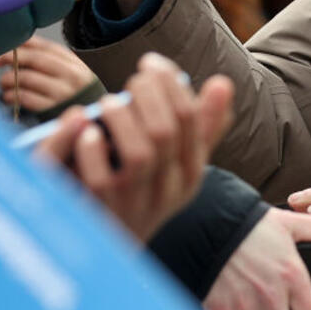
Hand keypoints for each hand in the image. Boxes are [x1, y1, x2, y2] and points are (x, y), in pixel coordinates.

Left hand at [0, 36, 98, 111]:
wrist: (93, 128)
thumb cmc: (77, 102)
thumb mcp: (74, 78)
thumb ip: (54, 63)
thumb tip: (21, 47)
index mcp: (77, 65)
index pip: (46, 47)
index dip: (23, 45)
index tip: (6, 47)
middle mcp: (72, 77)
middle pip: (35, 59)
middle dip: (11, 58)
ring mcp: (63, 94)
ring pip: (26, 77)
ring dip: (8, 79)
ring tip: (3, 84)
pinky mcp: (52, 111)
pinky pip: (25, 97)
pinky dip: (11, 96)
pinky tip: (8, 98)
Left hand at [34, 53, 233, 240]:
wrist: (113, 246)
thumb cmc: (145, 190)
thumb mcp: (179, 162)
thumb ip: (202, 126)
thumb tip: (222, 82)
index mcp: (191, 174)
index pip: (190, 120)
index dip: (171, 84)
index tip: (151, 63)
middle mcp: (168, 191)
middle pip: (165, 133)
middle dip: (147, 95)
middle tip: (131, 79)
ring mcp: (135, 204)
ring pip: (139, 156)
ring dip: (121, 119)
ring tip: (109, 102)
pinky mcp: (102, 213)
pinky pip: (101, 180)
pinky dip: (94, 151)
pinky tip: (88, 133)